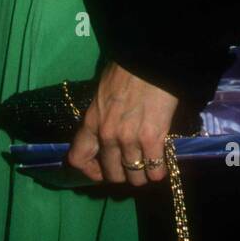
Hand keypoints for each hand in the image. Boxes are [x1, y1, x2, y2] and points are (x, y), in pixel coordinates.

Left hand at [65, 61, 176, 186]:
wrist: (148, 62)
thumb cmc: (125, 71)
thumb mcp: (102, 93)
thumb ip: (101, 116)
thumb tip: (104, 131)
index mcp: (92, 122)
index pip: (78, 159)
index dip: (91, 171)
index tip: (102, 170)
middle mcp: (107, 136)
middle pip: (112, 175)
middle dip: (122, 174)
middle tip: (131, 165)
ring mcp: (129, 140)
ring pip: (134, 178)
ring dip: (142, 175)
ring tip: (148, 165)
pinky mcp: (152, 140)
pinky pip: (155, 171)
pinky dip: (158, 172)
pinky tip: (161, 162)